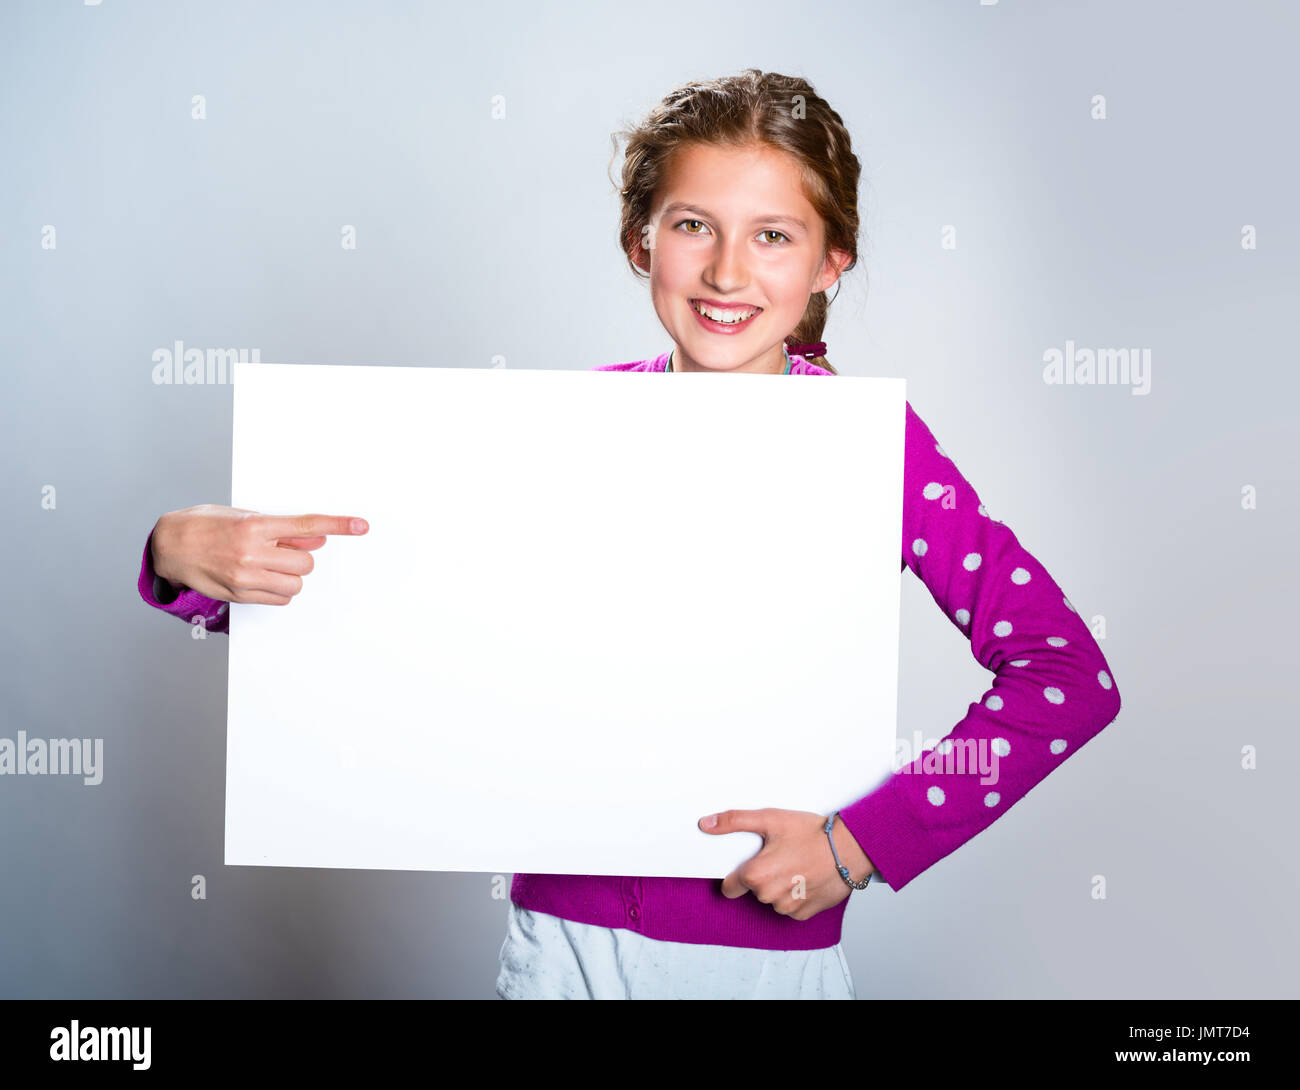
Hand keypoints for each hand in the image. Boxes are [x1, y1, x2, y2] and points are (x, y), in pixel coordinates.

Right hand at [150, 504, 368, 603]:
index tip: (361, 525)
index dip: (339, 524)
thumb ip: (282, 529)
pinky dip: (279, 590)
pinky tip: (261, 578)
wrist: (169, 546)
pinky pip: (280, 599)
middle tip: (280, 551)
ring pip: (295, 584)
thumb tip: (316, 538)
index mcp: (255, 526)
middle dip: (299, 558)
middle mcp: (252, 552)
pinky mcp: (240, 595)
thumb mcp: (243, 515)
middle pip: (306, 563)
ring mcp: (246, 577)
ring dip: (290, 576)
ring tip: (268, 565)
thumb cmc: (204, 525)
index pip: (306, 524)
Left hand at [698, 809, 874, 920]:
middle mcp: (769, 896)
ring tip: (796, 865)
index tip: (748, 864)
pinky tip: (806, 878)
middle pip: (753, 891)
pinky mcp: (804, 914)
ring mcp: (787, 907)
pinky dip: (795, 895)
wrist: (849, 849)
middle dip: (761, 876)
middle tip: (779, 856)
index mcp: (756, 875)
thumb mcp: (770, 819)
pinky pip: (791, 907)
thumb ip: (734, 821)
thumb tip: (706, 824)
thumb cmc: (812, 833)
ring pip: (772, 900)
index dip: (736, 875)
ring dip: (779, 887)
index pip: (729, 887)